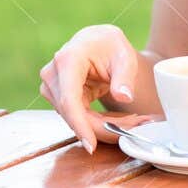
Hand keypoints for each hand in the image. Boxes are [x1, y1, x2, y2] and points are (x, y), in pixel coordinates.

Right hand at [38, 24, 158, 152]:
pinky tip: (118, 120)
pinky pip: (77, 118)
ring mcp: (51, 87)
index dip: (80, 125)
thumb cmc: (110, 45)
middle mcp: (53, 74)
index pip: (69, 100)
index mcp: (68, 60)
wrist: (98, 42)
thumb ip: (124, 77)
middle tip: (135, 127)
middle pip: (73, 114)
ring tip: (132, 120)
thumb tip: (124, 97)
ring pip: (76, 119)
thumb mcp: (124, 57)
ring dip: (104, 126)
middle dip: (104, 128)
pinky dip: (98, 123)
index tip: (92, 146)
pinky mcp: (57, 97)